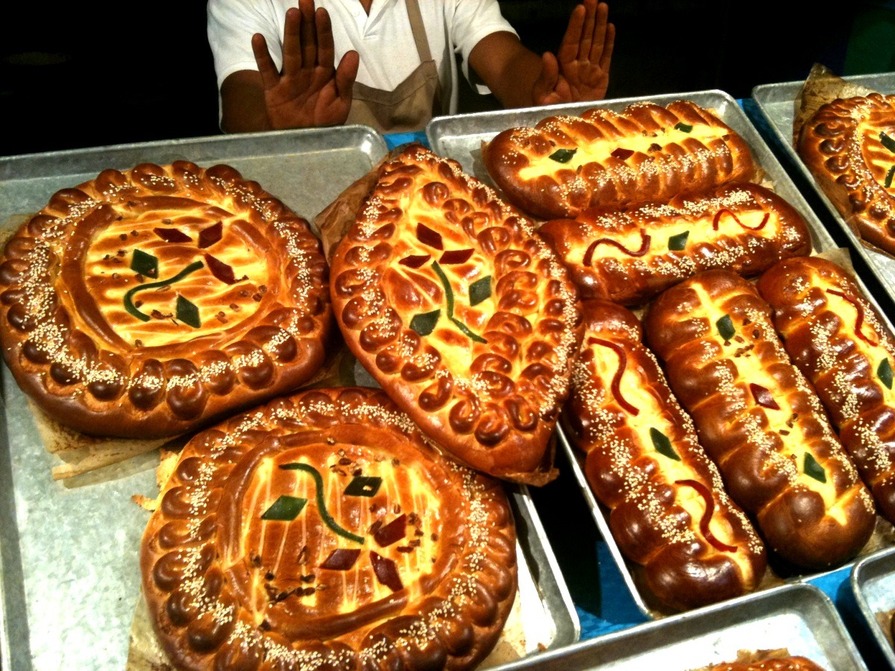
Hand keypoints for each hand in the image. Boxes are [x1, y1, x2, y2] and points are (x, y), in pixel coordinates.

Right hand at [252, 0, 358, 128]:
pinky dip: (262, 56)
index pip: (325, 48)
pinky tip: (258, 38)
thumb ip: (346, 79)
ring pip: (290, 52)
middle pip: (307, 43)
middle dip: (307, 22)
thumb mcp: (340, 104)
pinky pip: (268, 70)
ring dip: (291, 33)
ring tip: (292, 13)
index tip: (322, 12)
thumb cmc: (326, 124)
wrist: (307, 145)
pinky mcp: (273, 90)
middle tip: (305, 0)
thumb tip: (353, 53)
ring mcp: (290, 79)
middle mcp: (307, 72)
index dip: (324, 30)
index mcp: (325, 73)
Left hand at [532, 0, 614, 105]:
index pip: (570, 41)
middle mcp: (577, 64)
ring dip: (599, 24)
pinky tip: (611, 27)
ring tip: (602, 5)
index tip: (579, 8)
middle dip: (589, 17)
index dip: (575, 25)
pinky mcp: (601, 79)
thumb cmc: (550, 112)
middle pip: (584, 36)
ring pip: (596, 42)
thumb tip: (547, 54)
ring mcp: (590, 70)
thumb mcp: (542, 97)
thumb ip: (546, 77)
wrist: (566, 128)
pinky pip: (606, 57)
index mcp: (563, 67)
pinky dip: (609, 43)